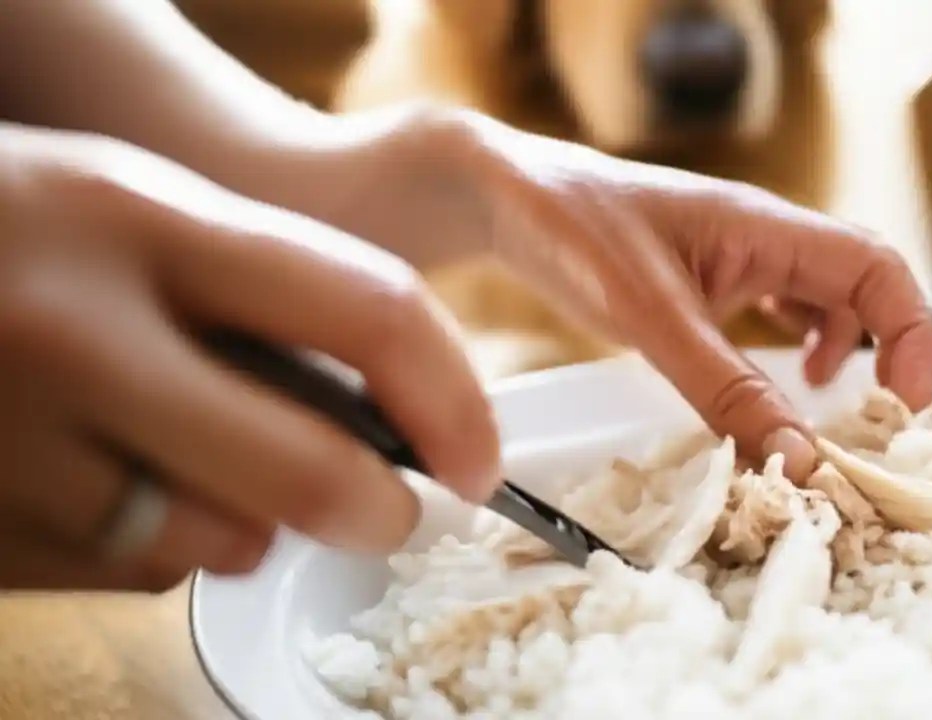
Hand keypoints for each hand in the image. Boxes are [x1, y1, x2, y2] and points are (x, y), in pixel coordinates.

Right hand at [0, 124, 497, 591]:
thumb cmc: (14, 232)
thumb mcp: (131, 211)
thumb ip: (254, 291)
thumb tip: (392, 411)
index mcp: (136, 215)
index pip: (367, 306)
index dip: (454, 396)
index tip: (480, 456)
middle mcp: (71, 330)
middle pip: (306, 470)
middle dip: (379, 508)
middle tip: (391, 510)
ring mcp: (10, 441)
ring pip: (216, 545)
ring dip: (244, 523)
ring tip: (183, 453)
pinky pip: (127, 576)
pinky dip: (153, 547)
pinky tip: (104, 480)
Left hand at [459, 114, 931, 476]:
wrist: (508, 195)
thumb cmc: (573, 229)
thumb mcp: (652, 318)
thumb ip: (725, 389)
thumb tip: (799, 457)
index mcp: (767, 226)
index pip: (878, 266)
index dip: (912, 334)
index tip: (905, 405)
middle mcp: (766, 235)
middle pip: (865, 285)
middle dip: (887, 350)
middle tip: (878, 421)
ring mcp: (740, 254)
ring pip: (827, 299)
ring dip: (845, 350)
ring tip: (830, 403)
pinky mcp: (713, 277)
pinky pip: (783, 307)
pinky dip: (800, 345)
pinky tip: (786, 378)